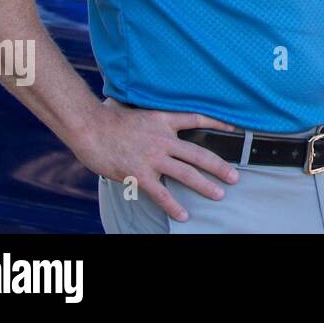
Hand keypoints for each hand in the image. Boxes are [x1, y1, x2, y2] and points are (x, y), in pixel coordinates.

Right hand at [71, 97, 240, 221]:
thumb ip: (147, 115)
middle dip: (219, 166)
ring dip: (205, 186)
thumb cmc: (107, 118)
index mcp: (163, 120)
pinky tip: (183, 214)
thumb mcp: (134, 108)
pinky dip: (174, 206)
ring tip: (219, 194)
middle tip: (235, 176)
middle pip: (199, 153)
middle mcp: (163, 139)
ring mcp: (153, 158)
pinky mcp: (140, 174)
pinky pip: (162, 193)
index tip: (234, 128)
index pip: (197, 119)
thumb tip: (149, 114)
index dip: (218, 122)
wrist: (89, 127)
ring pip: (187, 174)